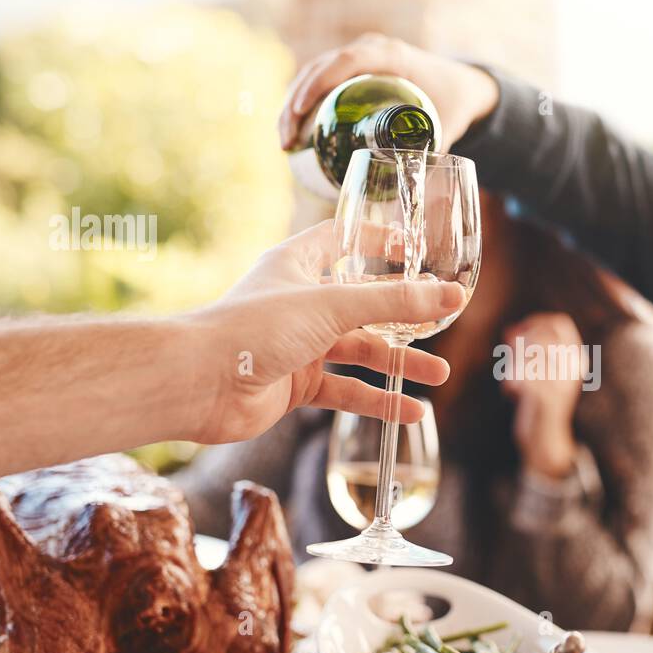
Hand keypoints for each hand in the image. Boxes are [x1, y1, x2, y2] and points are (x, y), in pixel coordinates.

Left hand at [187, 219, 462, 444]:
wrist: (201, 383)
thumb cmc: (255, 329)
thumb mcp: (334, 306)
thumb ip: (395, 302)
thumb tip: (452, 296)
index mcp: (298, 265)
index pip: (343, 241)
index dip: (377, 241)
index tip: (414, 250)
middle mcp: (299, 302)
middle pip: (361, 303)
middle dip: (403, 316)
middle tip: (442, 322)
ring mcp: (298, 344)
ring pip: (359, 350)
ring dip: (397, 363)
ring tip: (438, 375)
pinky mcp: (295, 384)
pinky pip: (345, 389)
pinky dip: (376, 400)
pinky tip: (408, 411)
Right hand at [278, 33, 500, 150]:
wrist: (461, 84)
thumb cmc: (453, 102)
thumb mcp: (444, 125)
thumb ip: (429, 153)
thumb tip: (411, 190)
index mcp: (391, 55)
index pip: (347, 61)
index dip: (319, 83)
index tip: (299, 112)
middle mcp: (370, 51)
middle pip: (320, 68)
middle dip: (295, 104)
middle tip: (286, 142)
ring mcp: (359, 58)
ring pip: (313, 75)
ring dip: (293, 106)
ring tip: (285, 144)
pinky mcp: (353, 71)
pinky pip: (319, 81)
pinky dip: (303, 103)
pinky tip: (292, 131)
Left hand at [501, 312, 585, 478]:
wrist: (546, 441)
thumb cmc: (538, 403)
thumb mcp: (536, 372)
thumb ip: (525, 351)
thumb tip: (510, 332)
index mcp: (574, 359)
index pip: (560, 324)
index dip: (536, 322)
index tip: (518, 332)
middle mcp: (572, 370)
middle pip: (543, 337)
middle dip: (521, 343)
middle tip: (509, 356)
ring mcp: (562, 385)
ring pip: (533, 357)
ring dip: (514, 364)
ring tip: (510, 379)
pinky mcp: (548, 402)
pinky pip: (527, 380)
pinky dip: (512, 382)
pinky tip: (510, 391)